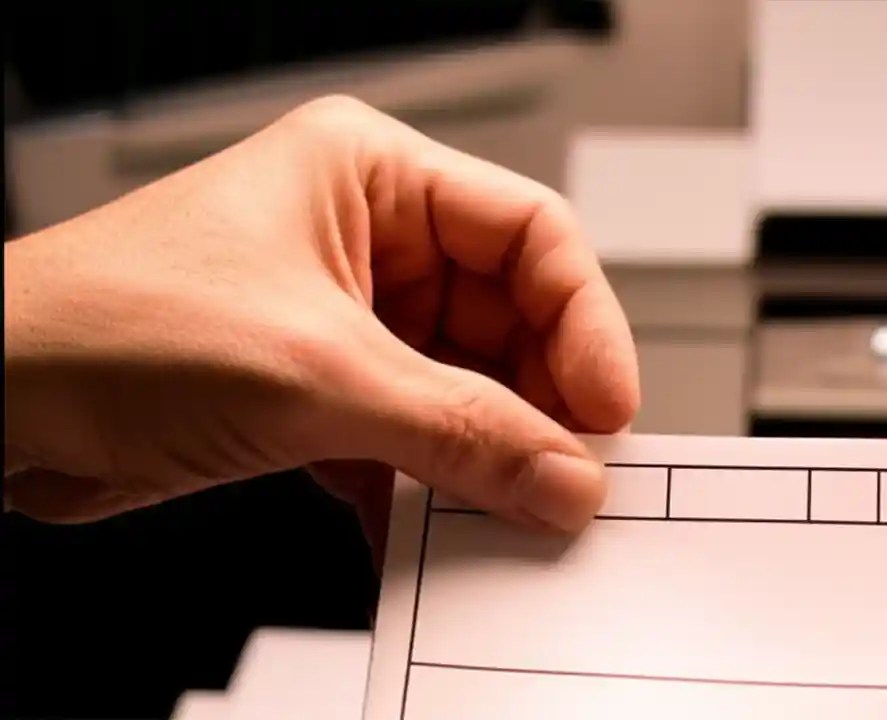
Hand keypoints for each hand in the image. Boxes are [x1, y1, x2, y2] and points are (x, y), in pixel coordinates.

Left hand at [3, 96, 639, 558]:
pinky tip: (439, 529)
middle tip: (571, 476)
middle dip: (540, 401)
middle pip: (506, 318)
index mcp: (371, 175)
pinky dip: (429, 486)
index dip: (584, 320)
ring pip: (462, 387)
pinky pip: (410, 436)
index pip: (528, 235)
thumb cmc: (104, 325)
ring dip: (488, 453)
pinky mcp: (318, 391)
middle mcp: (366, 237)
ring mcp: (345, 318)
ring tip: (517, 510)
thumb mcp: (316, 374)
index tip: (608, 407)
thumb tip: (563, 473)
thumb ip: (458, 430)